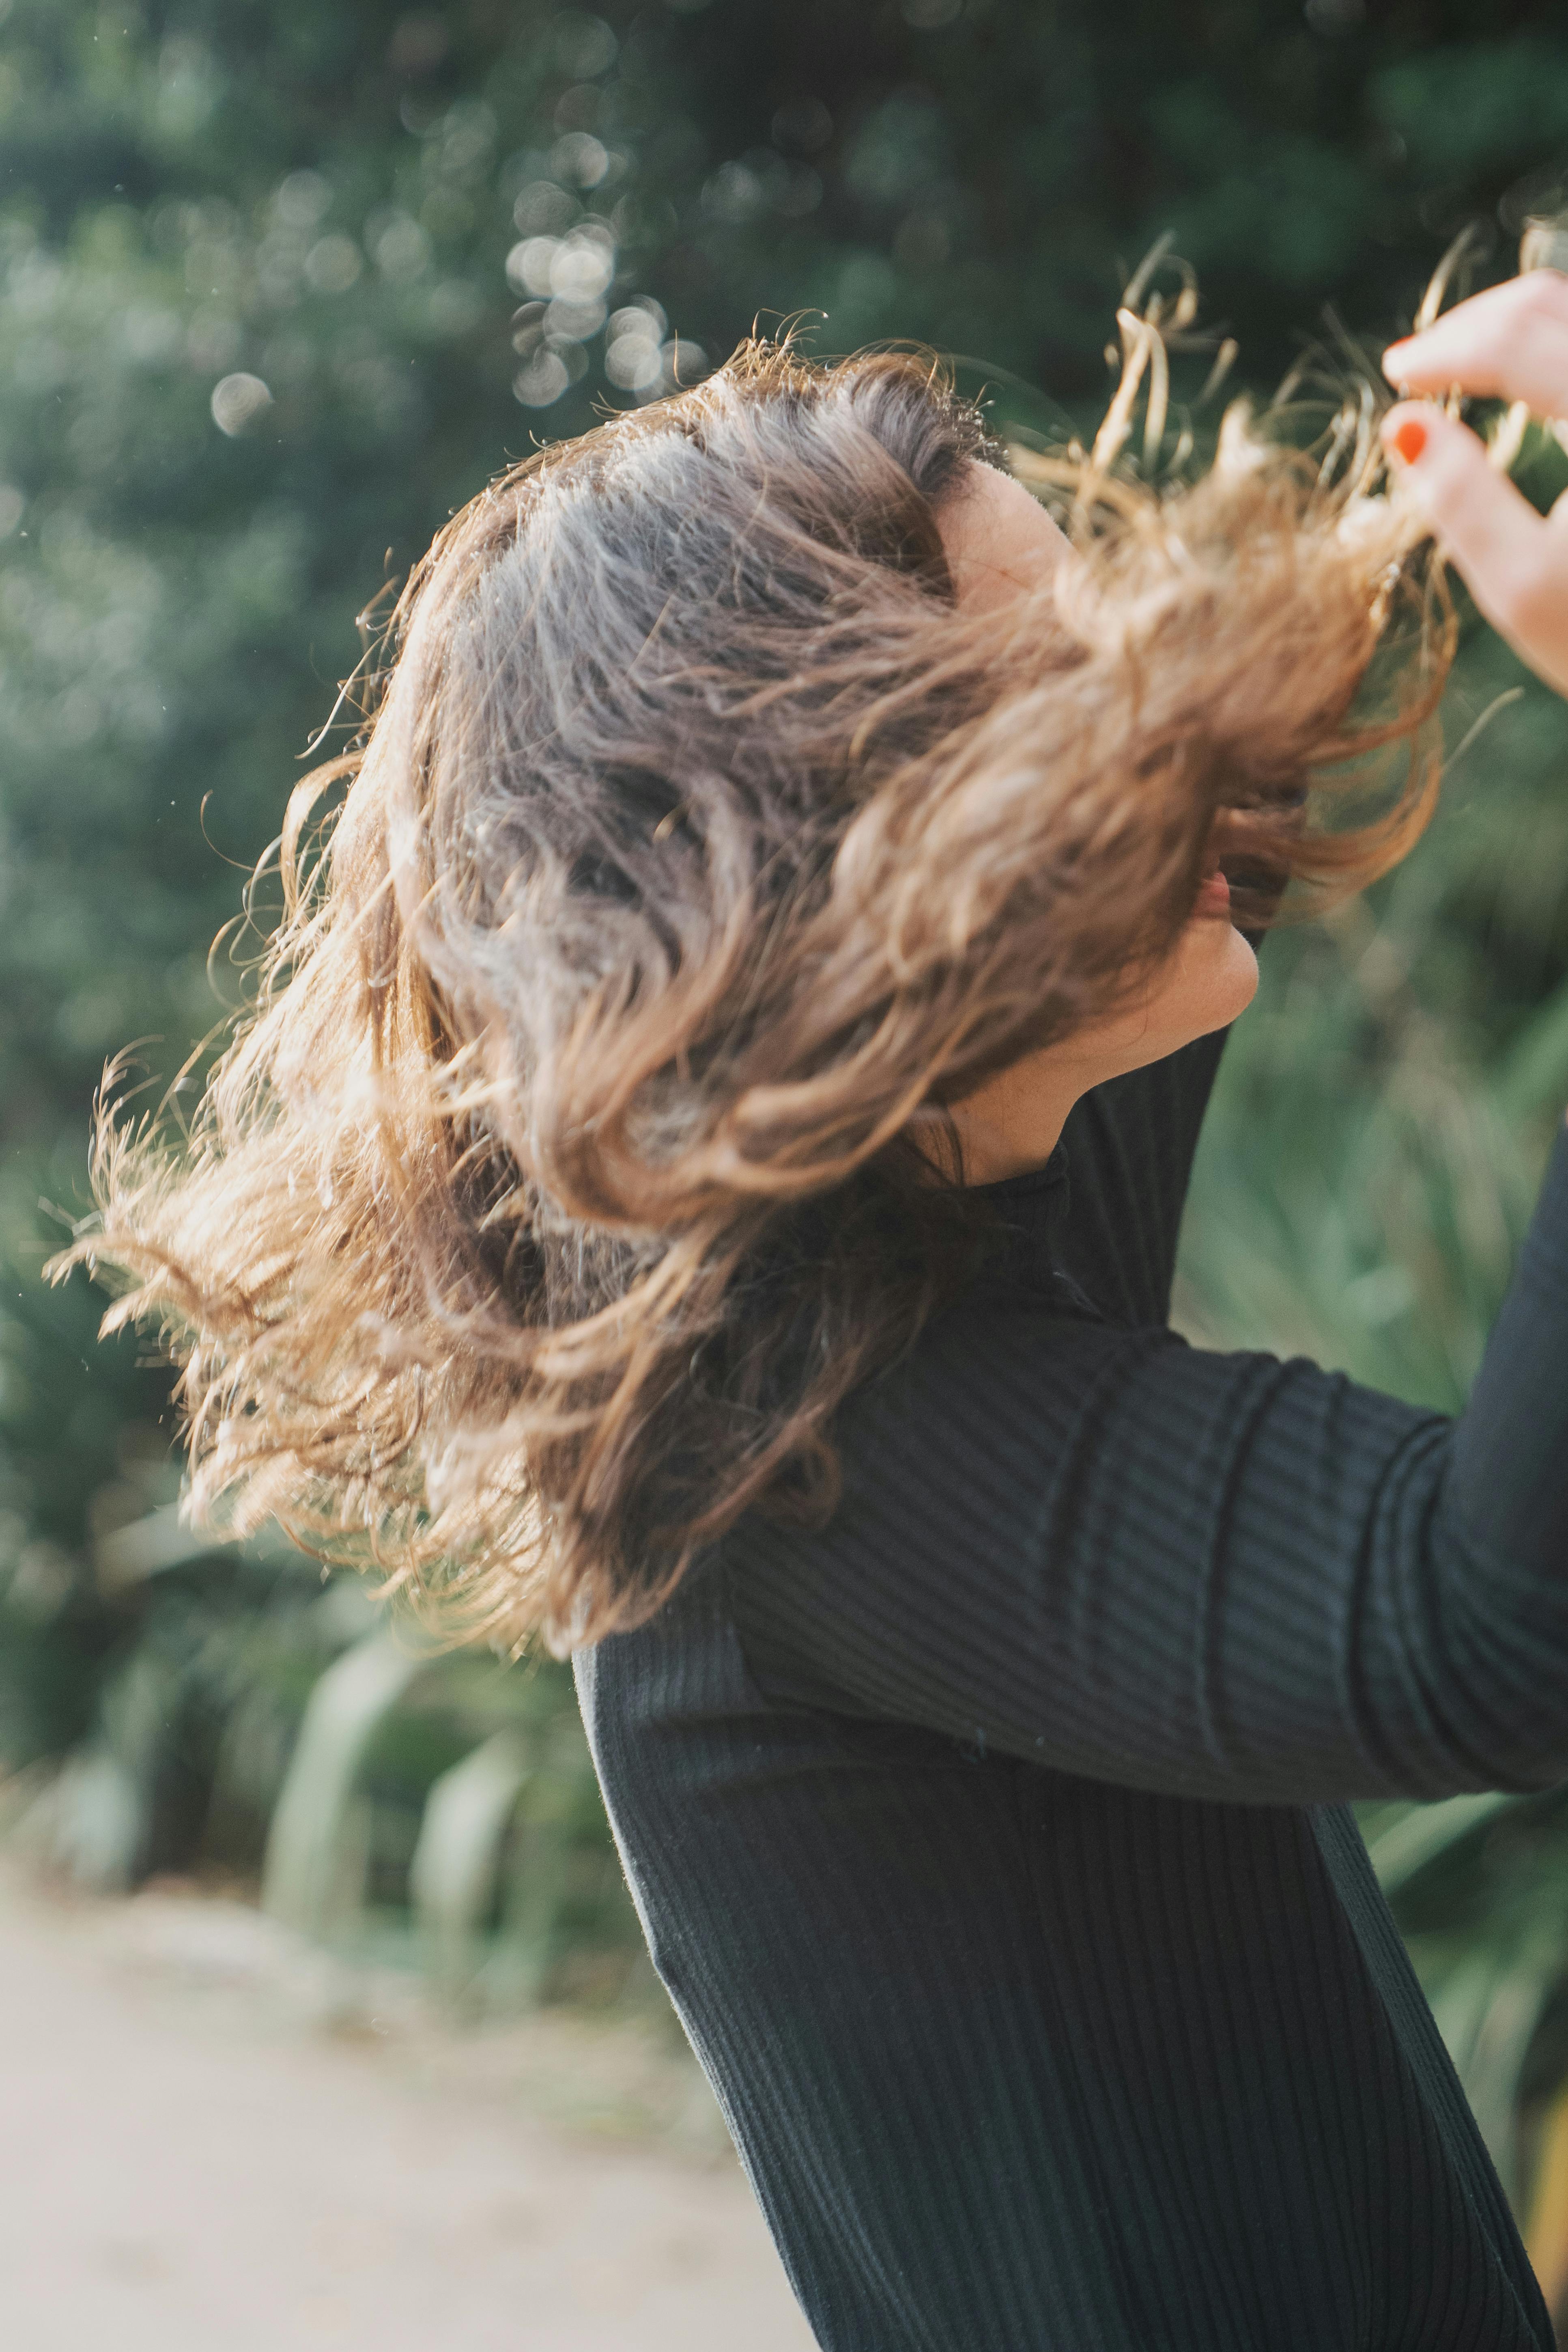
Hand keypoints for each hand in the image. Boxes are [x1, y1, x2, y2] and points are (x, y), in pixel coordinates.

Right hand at [1381, 269, 1567, 699]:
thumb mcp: (1522, 588)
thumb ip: (1460, 499)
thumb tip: (1402, 425)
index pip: (1519, 343)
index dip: (1448, 349)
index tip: (1397, 374)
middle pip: (1554, 305)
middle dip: (1480, 322)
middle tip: (1421, 363)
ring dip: (1520, 327)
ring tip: (1467, 363)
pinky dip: (1557, 346)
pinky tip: (1529, 379)